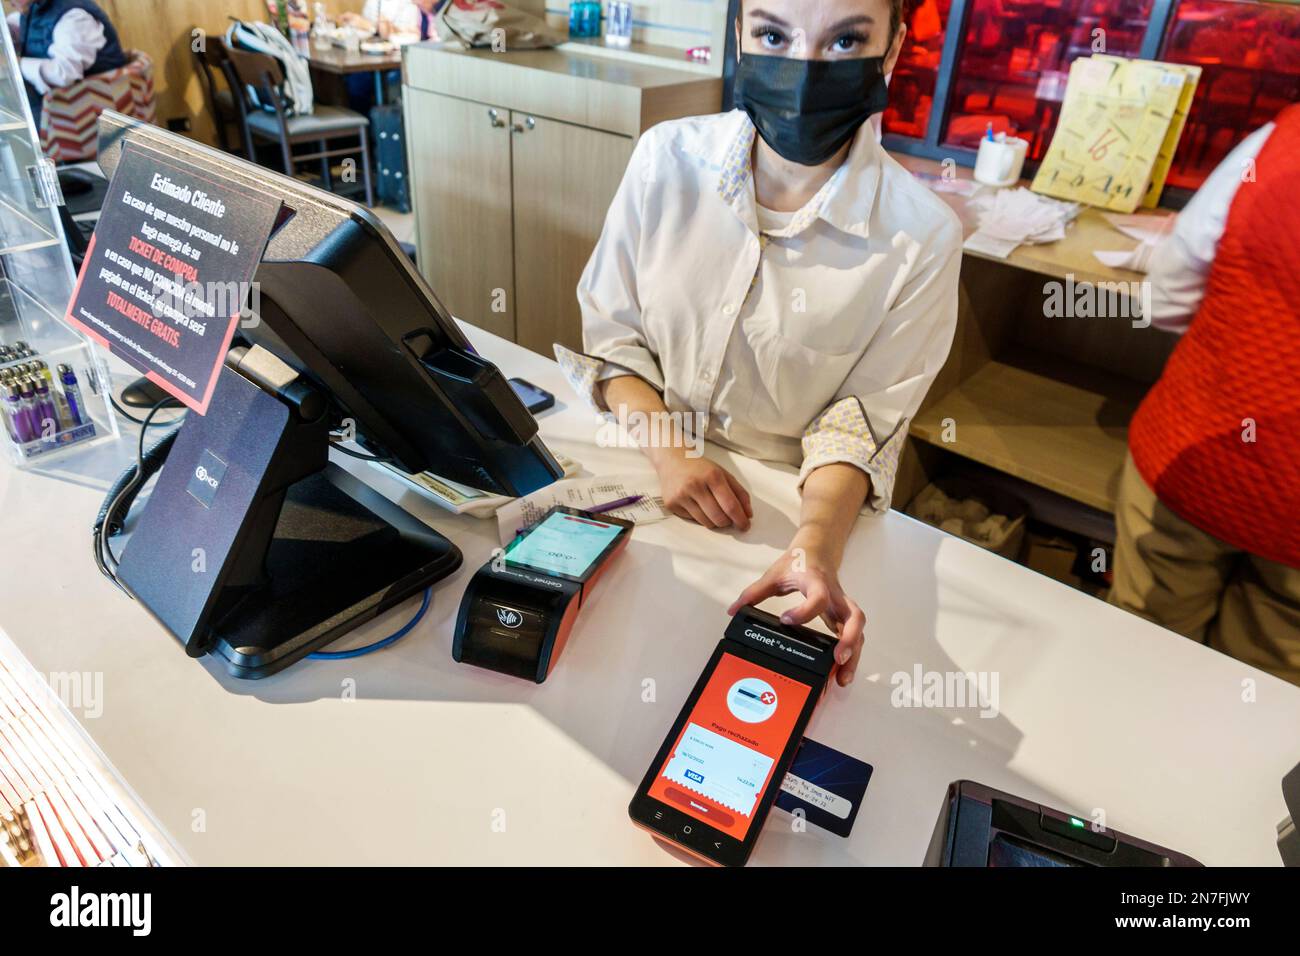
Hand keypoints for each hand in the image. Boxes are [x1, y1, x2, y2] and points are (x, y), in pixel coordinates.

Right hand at [657, 456, 751, 530]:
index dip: (740, 519)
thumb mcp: (723, 474)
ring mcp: (681, 496)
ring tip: (712, 508)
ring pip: (706, 523)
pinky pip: (693, 520)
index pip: (730, 505)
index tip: (745, 526)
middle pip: (719, 518)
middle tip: (729, 518)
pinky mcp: (671, 504)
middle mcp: (695, 485)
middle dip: (728, 522)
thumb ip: (739, 493)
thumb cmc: (699, 467)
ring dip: (714, 521)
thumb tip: (748, 514)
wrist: (671, 459)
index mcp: (712, 476)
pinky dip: (699, 517)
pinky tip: (696, 504)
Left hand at [729, 550, 864, 686]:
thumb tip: (734, 610)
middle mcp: (835, 596)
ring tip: (842, 678)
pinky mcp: (842, 615)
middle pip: (854, 617)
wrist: (817, 549)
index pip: (818, 597)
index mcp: (817, 582)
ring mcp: (841, 606)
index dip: (805, 611)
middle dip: (848, 640)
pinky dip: (851, 652)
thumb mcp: (774, 574)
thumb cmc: (799, 561)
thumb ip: (754, 593)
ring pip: (858, 630)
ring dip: (853, 653)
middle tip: (837, 660)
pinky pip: (853, 634)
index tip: (786, 620)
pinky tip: (842, 671)